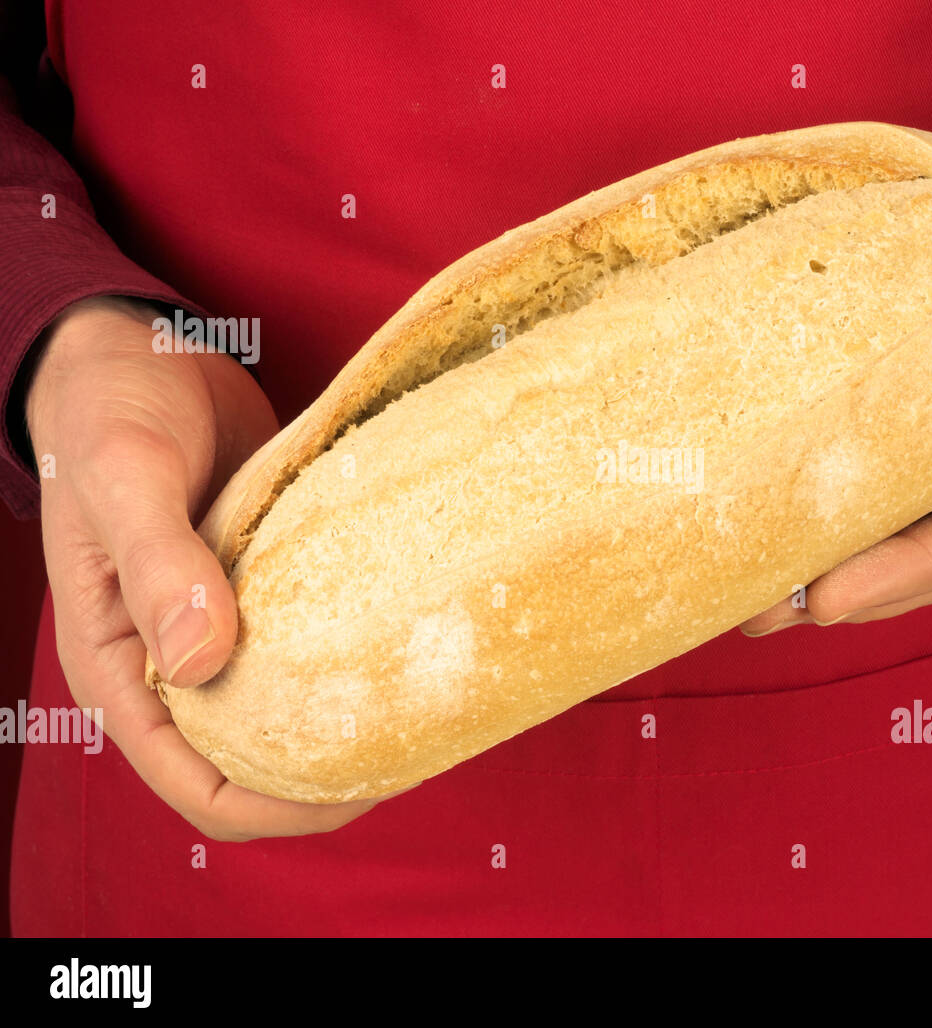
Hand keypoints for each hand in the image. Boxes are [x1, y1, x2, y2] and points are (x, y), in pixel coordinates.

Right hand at [26, 296, 396, 837]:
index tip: (358, 789)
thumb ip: (157, 561)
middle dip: (324, 777)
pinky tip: (409, 649)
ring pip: (286, 711)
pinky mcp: (264, 588)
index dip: (273, 804)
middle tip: (413, 750)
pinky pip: (310, 646)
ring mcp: (222, 626)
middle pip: (251, 763)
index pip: (192, 779)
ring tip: (424, 711)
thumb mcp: (123, 474)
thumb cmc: (110, 407)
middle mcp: (173, 661)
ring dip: (346, 723)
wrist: (139, 350)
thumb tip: (203, 659)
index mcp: (122, 662)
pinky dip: (351, 660)